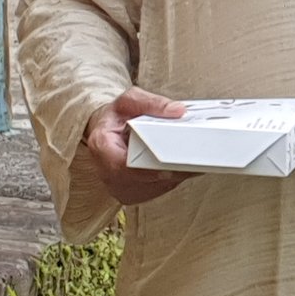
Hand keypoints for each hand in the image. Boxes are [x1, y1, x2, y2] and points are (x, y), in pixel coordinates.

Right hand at [83, 87, 194, 207]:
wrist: (107, 132)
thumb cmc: (116, 118)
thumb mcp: (130, 101)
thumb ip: (153, 103)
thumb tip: (178, 111)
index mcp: (101, 147)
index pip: (123, 165)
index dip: (149, 167)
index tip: (172, 164)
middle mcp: (107, 172)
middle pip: (146, 178)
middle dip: (172, 167)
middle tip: (193, 154)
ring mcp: (120, 187)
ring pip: (157, 186)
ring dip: (174, 172)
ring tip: (181, 155)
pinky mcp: (132, 195)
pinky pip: (158, 189)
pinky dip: (171, 177)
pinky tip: (174, 163)